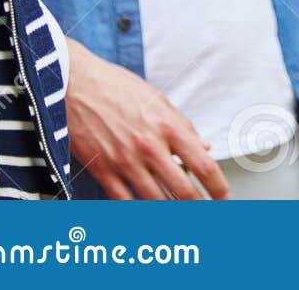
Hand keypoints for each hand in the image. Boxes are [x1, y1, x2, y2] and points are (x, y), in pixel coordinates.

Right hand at [66, 41, 228, 199]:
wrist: (76, 84)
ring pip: (154, 200)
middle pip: (182, 190)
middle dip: (198, 206)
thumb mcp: (159, 100)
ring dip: (170, 211)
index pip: (203, 165)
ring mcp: (124, 161)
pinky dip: (137, 209)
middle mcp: (149, 147)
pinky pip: (123, 200)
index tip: (223, 195)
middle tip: (204, 211)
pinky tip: (146, 211)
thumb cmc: (117, 87)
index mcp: (168, 127)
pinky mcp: (102, 170)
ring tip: (179, 214)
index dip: (218, 186)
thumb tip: (205, 147)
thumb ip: (184, 126)